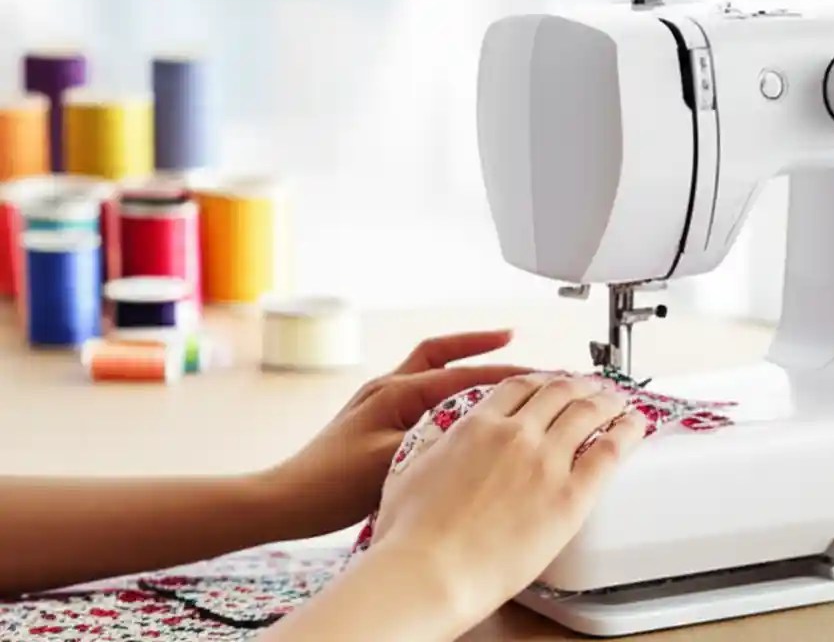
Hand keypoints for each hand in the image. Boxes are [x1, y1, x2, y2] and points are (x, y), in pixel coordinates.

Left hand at [262, 331, 529, 539]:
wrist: (286, 501)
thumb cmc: (331, 485)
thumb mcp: (390, 461)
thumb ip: (433, 440)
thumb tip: (476, 428)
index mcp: (396, 392)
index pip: (462, 375)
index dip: (505, 374)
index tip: (540, 375)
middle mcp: (388, 387)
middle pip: (443, 352)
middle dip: (480, 344)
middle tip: (514, 339)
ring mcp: (380, 401)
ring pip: (432, 368)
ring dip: (462, 360)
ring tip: (494, 357)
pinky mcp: (377, 419)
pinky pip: (423, 392)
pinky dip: (447, 390)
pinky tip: (462, 404)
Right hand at [371, 374, 645, 624]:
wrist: (430, 571)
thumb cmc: (411, 536)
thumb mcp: (409, 472)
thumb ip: (433, 449)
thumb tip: (440, 442)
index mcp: (476, 426)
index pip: (519, 387)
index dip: (542, 381)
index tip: (552, 384)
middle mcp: (514, 434)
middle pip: (559, 392)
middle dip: (579, 386)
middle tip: (591, 389)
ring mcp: (545, 462)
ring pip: (588, 412)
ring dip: (608, 400)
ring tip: (619, 400)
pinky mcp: (570, 496)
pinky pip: (610, 452)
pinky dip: (628, 431)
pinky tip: (636, 425)